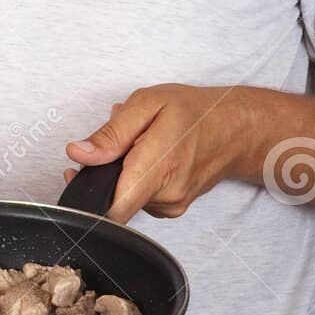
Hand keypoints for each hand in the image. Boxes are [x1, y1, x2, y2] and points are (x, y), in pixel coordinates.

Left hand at [64, 83, 254, 222]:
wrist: (236, 129)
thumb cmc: (195, 112)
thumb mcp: (148, 104)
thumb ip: (110, 133)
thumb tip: (78, 153)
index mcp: (158, 168)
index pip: (111, 210)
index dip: (87, 195)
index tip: (78, 174)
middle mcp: (165, 196)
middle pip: (113, 196)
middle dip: (108, 168)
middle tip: (122, 140)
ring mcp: (170, 206)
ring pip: (126, 195)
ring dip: (124, 171)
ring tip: (141, 142)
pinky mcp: (172, 208)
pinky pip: (140, 197)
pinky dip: (137, 177)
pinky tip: (150, 155)